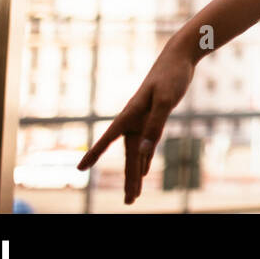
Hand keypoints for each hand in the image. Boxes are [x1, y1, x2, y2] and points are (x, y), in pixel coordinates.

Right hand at [76, 43, 195, 204]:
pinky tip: (145, 170)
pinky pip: (147, 144)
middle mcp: (133, 120)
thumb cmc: (171, 76)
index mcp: (130, 114)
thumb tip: (144, 152)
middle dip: (129, 178)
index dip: (93, 154)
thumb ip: (155, 125)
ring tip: (134, 195)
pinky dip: (145, 159)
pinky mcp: (154, 117)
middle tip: (130, 201)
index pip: (107, 139)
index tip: (79, 169)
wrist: (180, 57)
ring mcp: (143, 120)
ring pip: (138, 153)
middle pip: (129, 155)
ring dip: (136, 173)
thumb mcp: (165, 101)